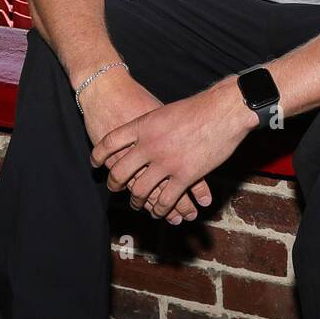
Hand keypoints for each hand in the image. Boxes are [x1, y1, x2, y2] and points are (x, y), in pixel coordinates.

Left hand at [78, 68, 211, 223]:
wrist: (223, 110)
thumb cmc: (198, 107)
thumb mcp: (165, 111)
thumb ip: (150, 125)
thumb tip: (140, 135)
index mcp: (143, 125)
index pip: (109, 143)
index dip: (99, 155)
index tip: (95, 163)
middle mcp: (149, 145)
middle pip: (120, 171)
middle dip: (115, 183)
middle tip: (115, 188)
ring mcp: (166, 162)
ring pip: (141, 190)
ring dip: (138, 200)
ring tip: (137, 204)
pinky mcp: (185, 175)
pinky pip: (166, 199)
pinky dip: (161, 208)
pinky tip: (159, 211)